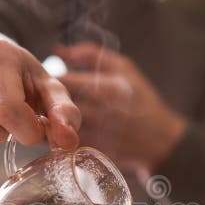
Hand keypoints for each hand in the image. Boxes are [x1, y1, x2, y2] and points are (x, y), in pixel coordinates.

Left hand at [55, 43, 184, 170]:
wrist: (160, 140)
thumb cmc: (141, 99)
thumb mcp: (124, 68)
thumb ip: (90, 55)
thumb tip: (58, 50)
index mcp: (108, 88)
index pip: (63, 81)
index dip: (49, 79)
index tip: (48, 78)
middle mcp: (101, 113)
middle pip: (56, 105)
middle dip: (46, 100)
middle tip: (44, 97)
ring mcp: (97, 137)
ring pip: (57, 126)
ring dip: (50, 120)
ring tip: (51, 113)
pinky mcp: (93, 154)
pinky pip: (65, 144)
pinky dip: (59, 137)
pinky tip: (61, 130)